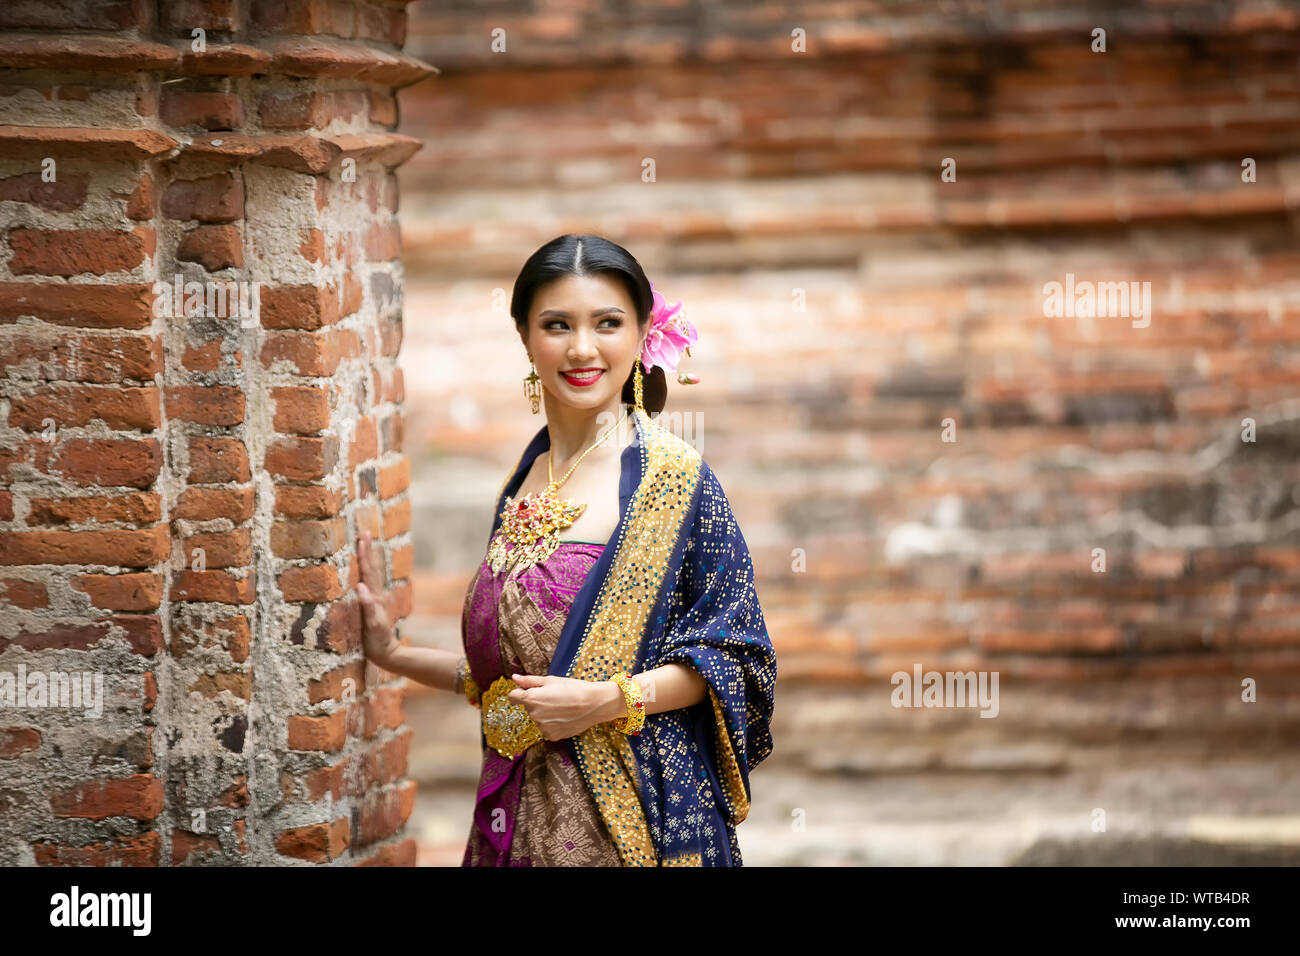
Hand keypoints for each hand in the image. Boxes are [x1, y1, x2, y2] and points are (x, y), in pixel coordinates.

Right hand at [356, 534, 399, 665]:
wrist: (389, 654)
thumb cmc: (379, 641)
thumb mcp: (373, 625)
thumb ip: (368, 606)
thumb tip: (360, 587)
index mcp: (374, 597)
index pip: (368, 572)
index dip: (365, 554)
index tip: (362, 537)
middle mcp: (375, 596)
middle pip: (371, 569)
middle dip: (367, 551)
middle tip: (364, 533)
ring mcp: (375, 601)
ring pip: (370, 576)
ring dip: (367, 560)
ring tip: (363, 547)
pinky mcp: (372, 608)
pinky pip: (368, 586)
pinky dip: (364, 575)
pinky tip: (362, 574)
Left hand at [507, 673, 620, 740]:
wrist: (593, 704)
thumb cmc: (573, 688)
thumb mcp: (551, 680)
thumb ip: (529, 681)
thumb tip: (514, 678)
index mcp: (531, 699)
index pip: (513, 696)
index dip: (520, 691)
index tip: (530, 690)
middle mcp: (533, 715)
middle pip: (528, 707)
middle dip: (537, 701)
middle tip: (554, 696)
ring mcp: (542, 728)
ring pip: (538, 718)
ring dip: (545, 713)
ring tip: (561, 706)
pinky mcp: (552, 736)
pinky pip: (547, 728)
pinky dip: (553, 723)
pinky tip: (564, 716)